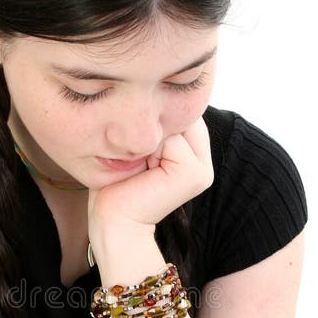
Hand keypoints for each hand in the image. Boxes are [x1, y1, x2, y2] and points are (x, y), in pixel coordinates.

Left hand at [88, 117, 213, 233]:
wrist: (113, 221)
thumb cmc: (117, 183)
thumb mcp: (138, 146)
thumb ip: (156, 124)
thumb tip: (162, 96)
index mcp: (193, 150)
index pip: (176, 109)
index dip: (150, 123)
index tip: (137, 153)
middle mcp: (203, 159)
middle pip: (179, 113)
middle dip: (152, 130)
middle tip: (139, 162)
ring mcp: (203, 169)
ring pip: (176, 123)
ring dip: (150, 140)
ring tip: (141, 166)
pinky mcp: (196, 174)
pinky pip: (172, 139)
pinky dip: (151, 150)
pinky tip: (144, 173)